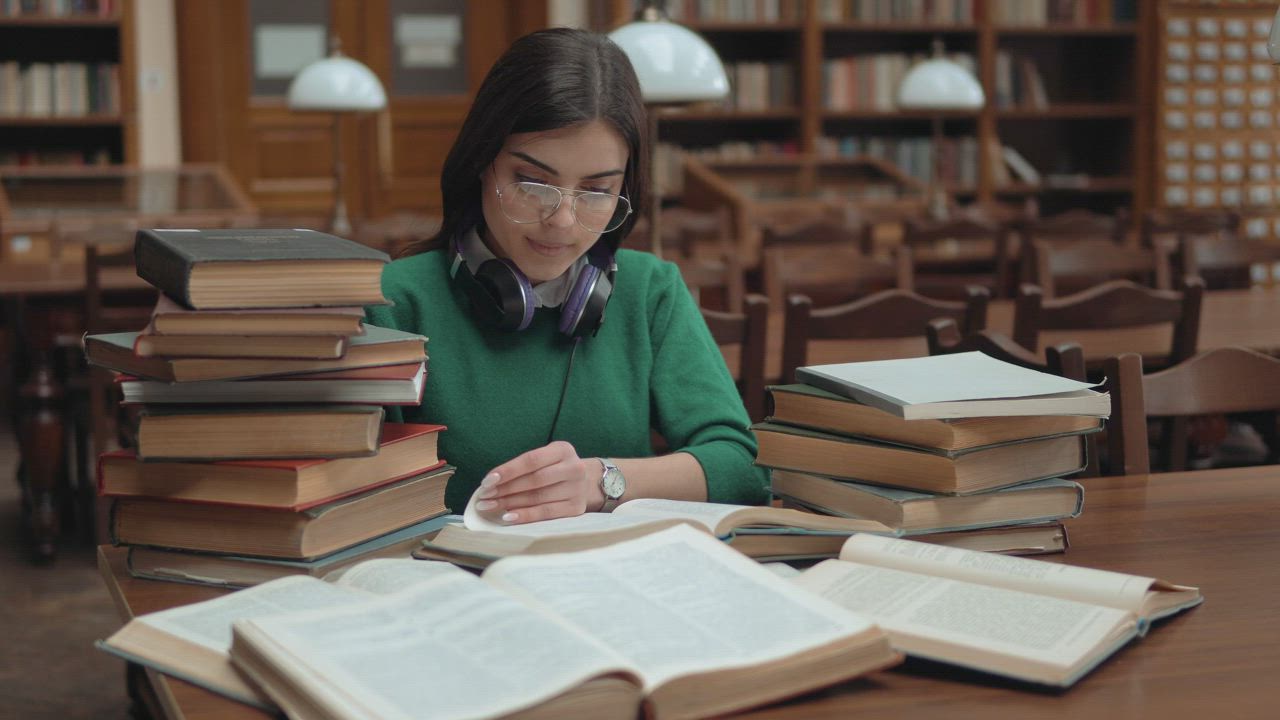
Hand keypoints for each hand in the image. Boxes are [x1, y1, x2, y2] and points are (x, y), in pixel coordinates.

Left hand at [472, 441, 604, 523]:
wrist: (588, 483)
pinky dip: (525, 515)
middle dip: (505, 489)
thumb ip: (524, 467)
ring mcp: (576, 489)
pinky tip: (508, 517)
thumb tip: (491, 484)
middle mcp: (574, 468)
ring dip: (510, 503)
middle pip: (533, 480)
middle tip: (484, 498)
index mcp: (563, 450)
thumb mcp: (547, 459)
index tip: (487, 481)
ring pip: (537, 497)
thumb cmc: (555, 470)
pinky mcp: (576, 508)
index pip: (531, 460)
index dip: (508, 471)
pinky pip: (546, 512)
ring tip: (490, 507)